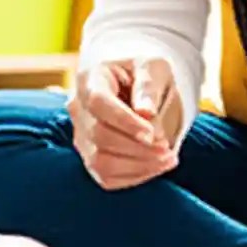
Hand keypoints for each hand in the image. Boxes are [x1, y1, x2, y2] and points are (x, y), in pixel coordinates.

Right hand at [69, 58, 182, 190]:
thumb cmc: (147, 74)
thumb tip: (145, 113)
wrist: (141, 89)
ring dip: (138, 165)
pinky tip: (157, 165)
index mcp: (91, 78)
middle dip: (137, 147)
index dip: (124, 121)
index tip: (152, 134)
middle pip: (98, 135)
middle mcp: (78, 108)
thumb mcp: (154, 68)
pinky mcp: (90, 158)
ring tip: (168, 158)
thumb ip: (149, 87)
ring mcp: (81, 136)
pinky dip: (136, 176)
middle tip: (167, 147)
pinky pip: (107, 178)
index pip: (98, 102)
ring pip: (100, 162)